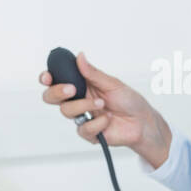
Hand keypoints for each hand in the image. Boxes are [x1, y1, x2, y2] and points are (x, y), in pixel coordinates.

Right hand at [38, 52, 170, 165]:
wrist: (143, 123)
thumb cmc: (129, 101)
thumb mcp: (112, 83)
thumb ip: (93, 73)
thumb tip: (80, 57)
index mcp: (82, 85)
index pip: (58, 80)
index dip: (48, 78)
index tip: (48, 77)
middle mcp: (78, 100)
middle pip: (52, 97)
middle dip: (57, 92)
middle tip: (72, 89)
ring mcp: (82, 117)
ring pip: (66, 111)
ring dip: (84, 106)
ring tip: (102, 105)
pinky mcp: (88, 133)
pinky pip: (83, 129)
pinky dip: (97, 123)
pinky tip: (108, 120)